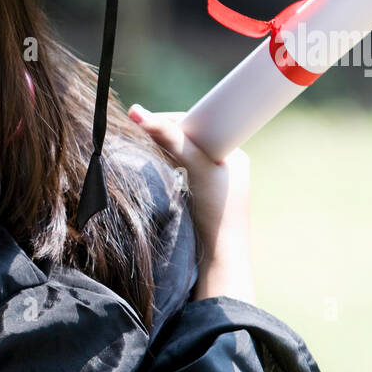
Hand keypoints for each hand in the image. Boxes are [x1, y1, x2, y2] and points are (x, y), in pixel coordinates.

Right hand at [127, 105, 254, 302]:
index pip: (199, 125)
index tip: (148, 123)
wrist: (218, 261)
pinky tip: (151, 175)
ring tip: (142, 154)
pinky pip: (175, 177)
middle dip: (164, 139)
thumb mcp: (194, 166)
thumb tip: (136, 111)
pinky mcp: (197, 203)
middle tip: (140, 138)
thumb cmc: (215, 213)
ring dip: (160, 156)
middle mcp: (226, 168)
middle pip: (188, 141)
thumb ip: (171, 138)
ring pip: (180, 159)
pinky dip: (162, 173)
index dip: (173, 121)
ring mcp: (211, 187)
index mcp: (234, 155)